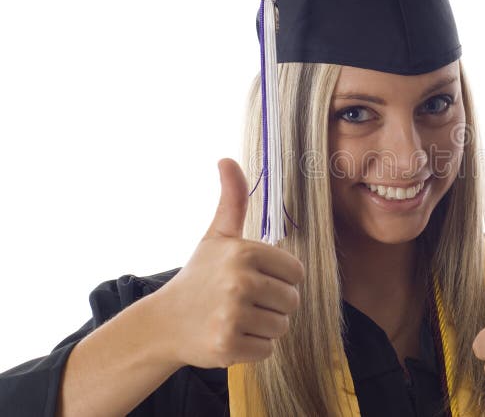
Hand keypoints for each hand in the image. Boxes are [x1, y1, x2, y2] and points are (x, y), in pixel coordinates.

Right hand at [155, 158, 304, 368]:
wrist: (164, 322)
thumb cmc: (200, 276)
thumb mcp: (217, 235)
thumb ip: (232, 199)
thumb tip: (226, 159)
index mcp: (244, 252)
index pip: (296, 272)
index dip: (281, 278)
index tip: (256, 279)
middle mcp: (239, 282)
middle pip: (292, 301)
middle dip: (274, 304)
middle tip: (243, 301)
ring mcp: (232, 316)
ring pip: (281, 326)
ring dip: (264, 326)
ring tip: (236, 317)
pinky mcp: (227, 346)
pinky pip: (267, 350)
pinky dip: (253, 348)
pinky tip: (231, 335)